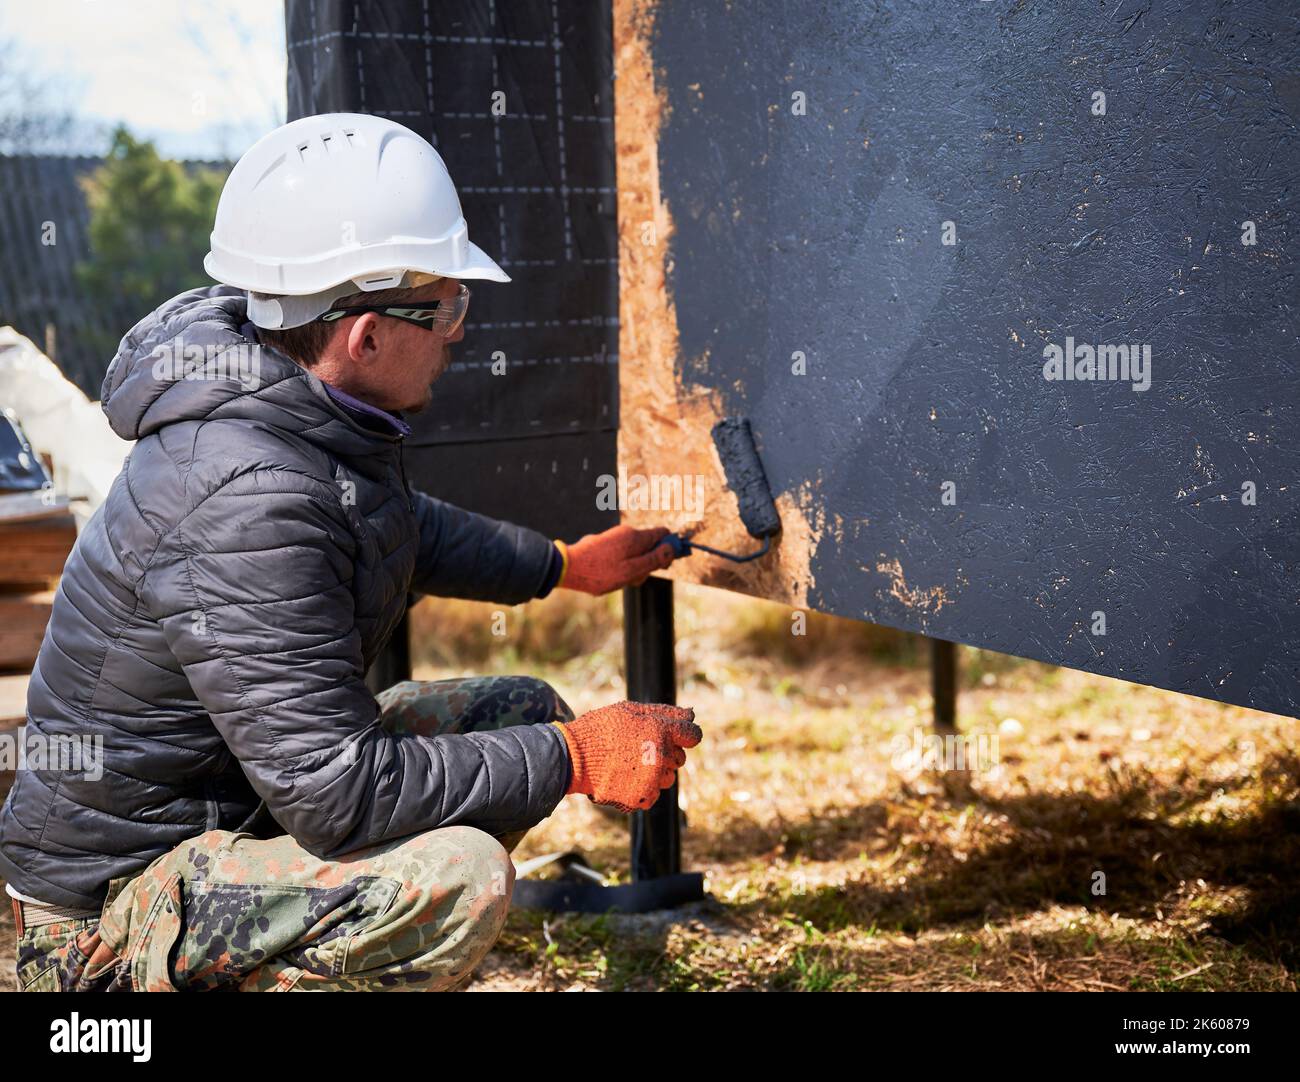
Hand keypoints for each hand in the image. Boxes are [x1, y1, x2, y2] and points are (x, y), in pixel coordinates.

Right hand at [554, 701, 701, 812]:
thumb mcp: (630, 710)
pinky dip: (642, 789)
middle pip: (680, 758)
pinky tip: (624, 778)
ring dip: (656, 773)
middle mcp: (661, 755)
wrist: (573, 757)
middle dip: (666, 753)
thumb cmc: (601, 729)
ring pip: (668, 778)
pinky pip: (652, 795)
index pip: (693, 734)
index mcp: (661, 730)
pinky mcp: (641, 797)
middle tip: (640, 749)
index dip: (685, 735)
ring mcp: (652, 779)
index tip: (676, 736)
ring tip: (629, 764)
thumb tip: (691, 714)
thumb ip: (664, 712)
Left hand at [560, 524, 675, 594]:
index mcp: (636, 537)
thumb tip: (672, 548)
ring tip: (621, 580)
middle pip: (649, 545)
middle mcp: (626, 532)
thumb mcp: (631, 571)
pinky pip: (623, 554)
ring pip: (635, 552)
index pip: (663, 533)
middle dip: (649, 562)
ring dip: (634, 567)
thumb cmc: (600, 572)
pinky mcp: (606, 543)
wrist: (568, 567)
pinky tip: (612, 577)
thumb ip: (653, 560)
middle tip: (636, 578)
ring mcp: (615, 537)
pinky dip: (623, 566)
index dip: (669, 548)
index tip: (665, 564)